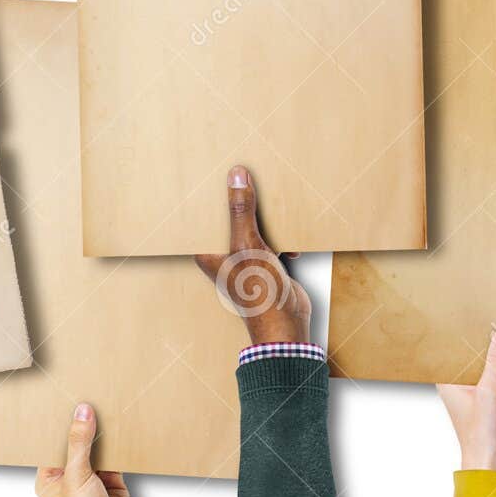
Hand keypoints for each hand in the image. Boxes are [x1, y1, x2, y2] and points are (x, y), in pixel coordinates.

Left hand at [35, 403, 141, 496]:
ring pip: (96, 449)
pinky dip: (119, 444)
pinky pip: (115, 457)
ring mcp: (93, 479)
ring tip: (106, 405)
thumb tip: (82, 412)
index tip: (64, 400)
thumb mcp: (77, 477)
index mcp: (50, 479)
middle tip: (87, 397)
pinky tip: (122, 426)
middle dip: (82, 426)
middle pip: (75, 445)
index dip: (57, 425)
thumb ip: (80, 443)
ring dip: (102, 434)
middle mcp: (70, 478)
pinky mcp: (114, 481)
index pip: (51, 445)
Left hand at [194, 165, 311, 345]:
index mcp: (208, 251)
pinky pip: (271, 241)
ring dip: (268, 223)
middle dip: (245, 204)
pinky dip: (283, 241)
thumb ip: (241, 210)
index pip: (204, 214)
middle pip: (231, 218)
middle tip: (252, 181)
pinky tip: (291, 250)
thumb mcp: (247, 244)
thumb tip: (236, 176)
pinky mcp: (265, 263)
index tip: (220, 172)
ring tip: (277, 213)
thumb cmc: (258, 292)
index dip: (211, 195)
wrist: (286, 324)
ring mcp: (245, 259)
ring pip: (254, 228)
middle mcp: (223, 254)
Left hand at [436, 324, 495, 471]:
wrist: (492, 466)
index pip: (456, 349)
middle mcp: (460, 387)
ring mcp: (477, 397)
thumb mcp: (490, 391)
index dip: (468, 334)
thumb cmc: (481, 433)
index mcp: (449, 381)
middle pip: (479, 359)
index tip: (483, 317)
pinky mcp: (492, 406)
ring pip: (495, 373)